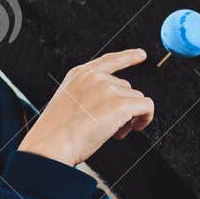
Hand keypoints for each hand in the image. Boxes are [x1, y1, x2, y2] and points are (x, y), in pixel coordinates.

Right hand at [18, 49, 153, 165]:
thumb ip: (90, 95)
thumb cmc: (58, 131)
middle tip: (108, 126)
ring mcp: (108, 89)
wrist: (52, 144)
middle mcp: (95, 77)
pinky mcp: (120, 104)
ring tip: (111, 131)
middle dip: (122, 107)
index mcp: (80, 74)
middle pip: (126, 88)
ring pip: (136, 99)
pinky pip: (147, 106)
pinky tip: (135, 127)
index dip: (128, 57)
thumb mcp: (69, 103)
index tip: (142, 54)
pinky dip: (146, 118)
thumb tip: (118, 105)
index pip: (110, 60)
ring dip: (129, 116)